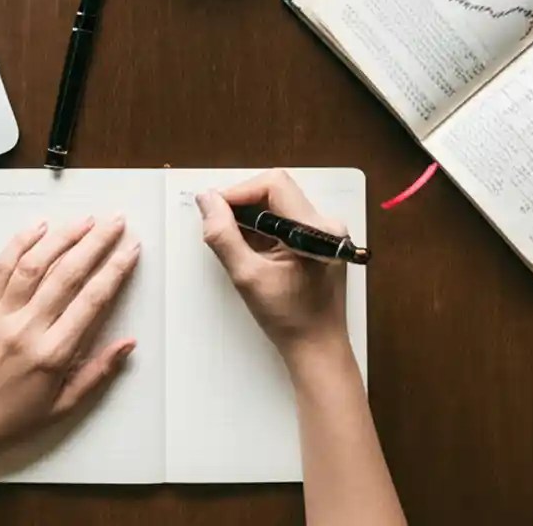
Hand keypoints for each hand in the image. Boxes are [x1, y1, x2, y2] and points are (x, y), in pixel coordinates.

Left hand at [0, 216, 140, 461]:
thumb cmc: (12, 417)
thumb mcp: (63, 405)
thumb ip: (99, 372)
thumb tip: (128, 343)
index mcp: (52, 354)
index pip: (92, 301)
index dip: (115, 270)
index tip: (131, 250)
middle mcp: (27, 329)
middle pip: (68, 274)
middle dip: (96, 243)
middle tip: (115, 222)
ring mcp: (1, 316)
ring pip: (35, 264)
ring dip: (62, 237)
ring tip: (85, 220)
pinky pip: (1, 269)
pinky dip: (20, 243)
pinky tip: (38, 227)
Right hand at [195, 169, 350, 366]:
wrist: (317, 348)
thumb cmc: (290, 319)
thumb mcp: (247, 277)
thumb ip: (223, 235)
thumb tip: (207, 201)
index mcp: (315, 228)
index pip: (273, 184)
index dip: (239, 192)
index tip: (214, 210)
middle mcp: (325, 224)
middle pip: (275, 192)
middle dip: (242, 205)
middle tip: (219, 227)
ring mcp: (323, 233)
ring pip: (278, 206)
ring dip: (251, 219)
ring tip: (235, 245)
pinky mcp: (318, 242)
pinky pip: (285, 221)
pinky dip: (263, 230)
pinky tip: (252, 253)